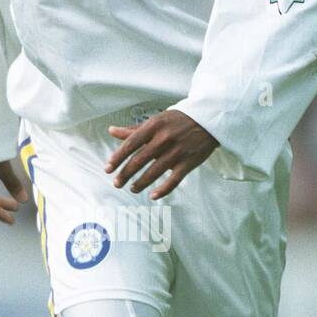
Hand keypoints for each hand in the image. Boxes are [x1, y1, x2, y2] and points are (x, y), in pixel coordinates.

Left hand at [104, 110, 218, 199]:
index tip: (107, 168)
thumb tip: (111, 131)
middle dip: (125, 174)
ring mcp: (177, 151)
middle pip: (139, 160)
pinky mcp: (188, 162)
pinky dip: (163, 190)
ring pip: (154, 172)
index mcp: (154, 126)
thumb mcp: (156, 120)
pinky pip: (174, 180)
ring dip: (140, 183)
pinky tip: (152, 195)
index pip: (130, 144)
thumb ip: (133, 129)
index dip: (117, 158)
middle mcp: (164, 138)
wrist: (209, 120)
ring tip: (132, 188)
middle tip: (116, 183)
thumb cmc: (178, 120)